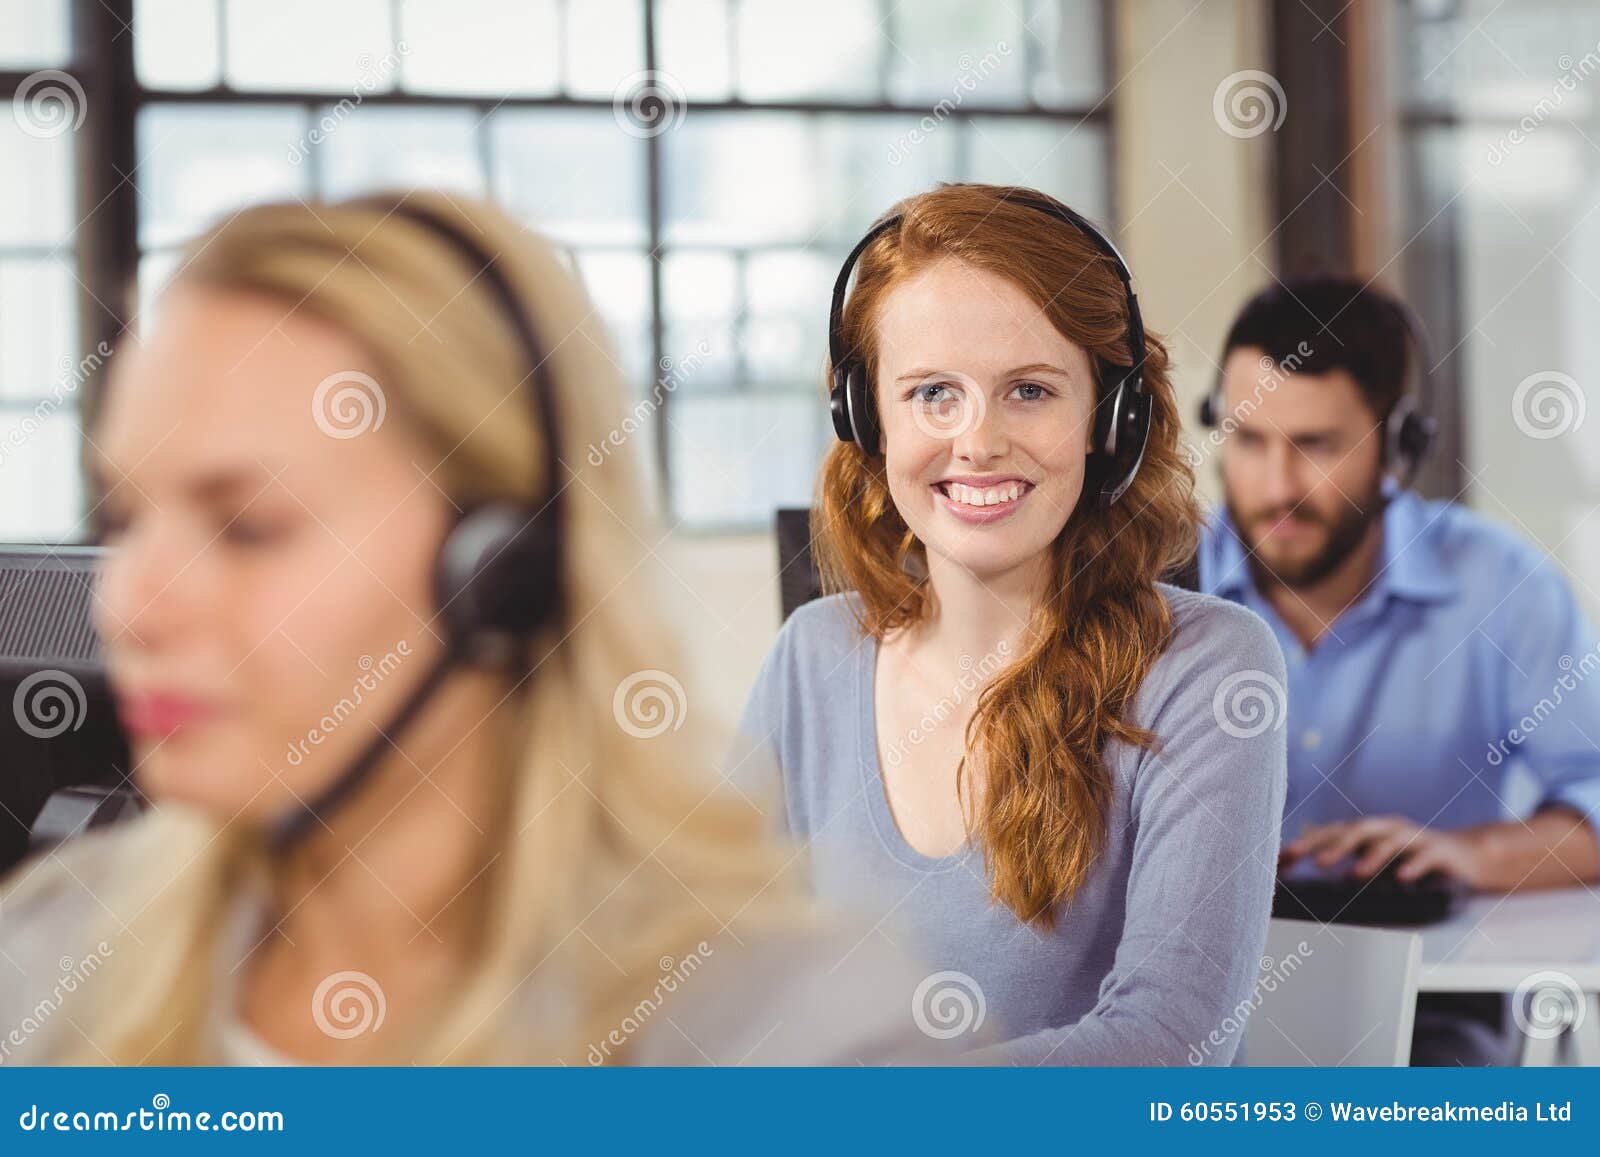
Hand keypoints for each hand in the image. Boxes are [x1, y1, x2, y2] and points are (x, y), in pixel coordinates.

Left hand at [1279, 815, 1489, 887]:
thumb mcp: (1374, 859)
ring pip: (1388, 843)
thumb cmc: (1410, 858)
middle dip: (1331, 846)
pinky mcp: (1439, 851)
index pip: (1329, 833)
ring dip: (1370, 858)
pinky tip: (1402, 879)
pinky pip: (1425, 857)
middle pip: (1354, 832)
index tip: (1281, 859)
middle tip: (1310, 862)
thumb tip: (1308, 867)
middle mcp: (1385, 829)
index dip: (1304, 844)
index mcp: (1366, 832)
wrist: (1465, 856)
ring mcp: (1412, 838)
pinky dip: (1413, 866)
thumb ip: (1346, 860)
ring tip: (1353, 876)